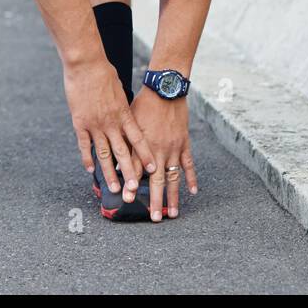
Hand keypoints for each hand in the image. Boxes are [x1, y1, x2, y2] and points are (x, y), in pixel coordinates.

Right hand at [63, 56, 155, 203]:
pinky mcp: (80, 123)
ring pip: (103, 154)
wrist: (86, 64)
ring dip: (109, 172)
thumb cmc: (105, 74)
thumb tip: (127, 119)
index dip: (145, 155)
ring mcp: (95, 124)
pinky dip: (87, 158)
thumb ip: (123, 109)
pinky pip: (84, 145)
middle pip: (122, 152)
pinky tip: (90, 170)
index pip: (138, 139)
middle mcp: (111, 122)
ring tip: (113, 187)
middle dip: (129, 172)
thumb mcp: (120, 92)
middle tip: (134, 189)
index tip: (153, 168)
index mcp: (124, 113)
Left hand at [130, 86, 197, 220]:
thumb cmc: (143, 104)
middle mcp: (157, 150)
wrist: (165, 88)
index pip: (135, 171)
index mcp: (141, 145)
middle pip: (156, 180)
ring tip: (173, 213)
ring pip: (173, 177)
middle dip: (155, 201)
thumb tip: (114, 158)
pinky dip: (191, 178)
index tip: (128, 200)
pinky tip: (193, 191)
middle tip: (155, 218)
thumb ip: (125, 142)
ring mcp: (173, 148)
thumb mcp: (129, 122)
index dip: (131, 186)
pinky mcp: (184, 142)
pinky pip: (188, 164)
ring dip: (173, 196)